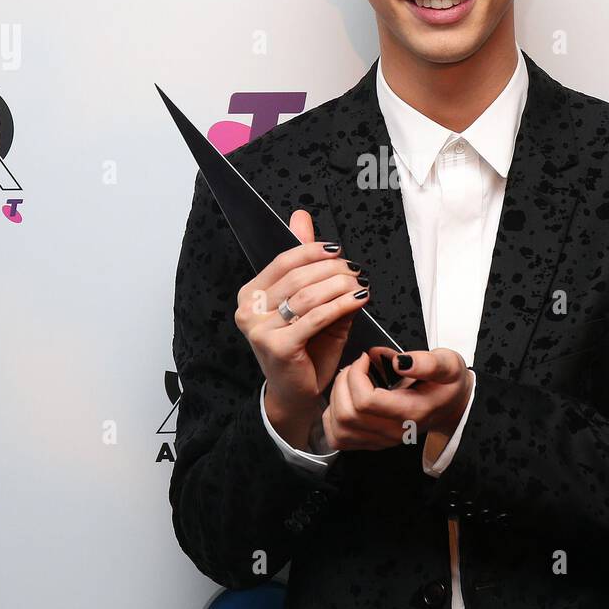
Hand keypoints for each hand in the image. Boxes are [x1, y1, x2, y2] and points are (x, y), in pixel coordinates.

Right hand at [236, 209, 369, 449]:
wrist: (296, 392)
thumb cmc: (303, 346)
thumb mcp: (305, 300)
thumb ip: (303, 261)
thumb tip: (301, 216)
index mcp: (250, 294)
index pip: (283, 261)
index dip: (312, 251)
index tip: (338, 251)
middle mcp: (248, 310)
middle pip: (298, 277)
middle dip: (332, 270)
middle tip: (356, 271)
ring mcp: (259, 329)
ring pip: (308, 295)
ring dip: (340, 286)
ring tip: (360, 284)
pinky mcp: (278, 346)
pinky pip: (316, 317)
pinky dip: (341, 305)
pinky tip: (358, 300)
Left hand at [321, 347, 471, 451]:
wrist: (452, 405)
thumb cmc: (447, 384)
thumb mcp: (448, 364)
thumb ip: (428, 362)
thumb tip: (399, 363)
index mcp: (411, 413)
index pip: (366, 401)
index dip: (357, 374)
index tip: (366, 357)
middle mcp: (394, 432)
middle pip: (347, 414)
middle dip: (343, 382)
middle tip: (356, 365)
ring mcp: (381, 441)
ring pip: (339, 428)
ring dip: (336, 398)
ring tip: (350, 380)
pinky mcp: (371, 442)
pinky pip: (338, 438)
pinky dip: (332, 416)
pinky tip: (344, 398)